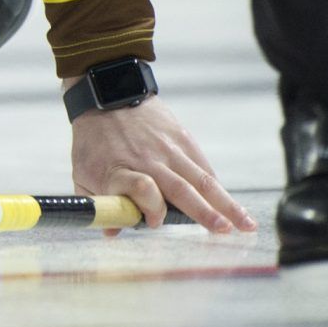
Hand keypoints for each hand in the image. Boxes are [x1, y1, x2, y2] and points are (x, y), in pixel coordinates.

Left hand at [70, 96, 253, 233]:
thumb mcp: (82, 171)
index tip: (155, 221)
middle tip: (224, 232)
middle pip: (179, 188)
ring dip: (225, 203)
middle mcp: (147, 160)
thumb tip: (111, 232)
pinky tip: (232, 205)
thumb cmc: (94, 140)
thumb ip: (97, 204)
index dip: (150, 206)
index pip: (140, 188)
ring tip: (245, 225)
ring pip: (201, 180)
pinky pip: (203, 167)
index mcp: (118, 169)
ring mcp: (168, 149)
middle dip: (203, 212)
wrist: (107, 94)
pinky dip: (218, 187)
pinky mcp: (182, 138)